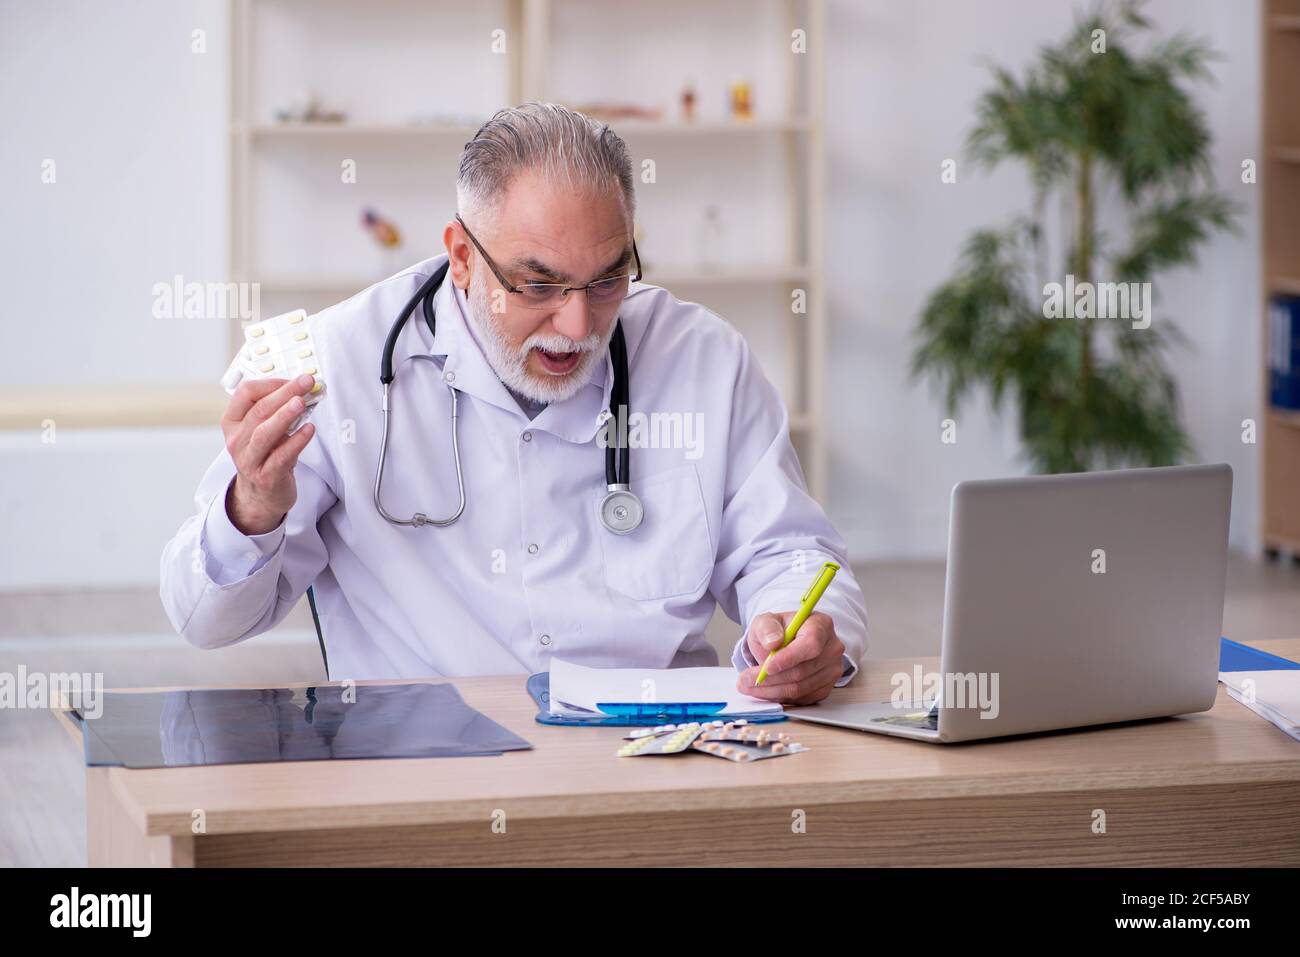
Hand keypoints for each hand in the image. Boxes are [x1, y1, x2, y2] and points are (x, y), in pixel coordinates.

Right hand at [221, 375, 316, 534]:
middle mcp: (236, 440)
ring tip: (302, 402)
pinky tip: (309, 429)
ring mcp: (249, 459)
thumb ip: (276, 412)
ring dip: (285, 415)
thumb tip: (303, 390)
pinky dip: (297, 441)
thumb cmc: (265, 456)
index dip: (271, 383)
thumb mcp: (262, 431)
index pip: (245, 393)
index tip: (293, 380)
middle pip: (259, 410)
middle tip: (305, 382)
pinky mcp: (266, 476)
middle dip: (284, 393)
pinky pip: (282, 455)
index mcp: (232, 422)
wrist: (261, 496)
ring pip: (265, 433)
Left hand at [737, 611, 844, 704]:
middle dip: (771, 678)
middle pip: (803, 670)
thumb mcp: (765, 622)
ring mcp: (831, 669)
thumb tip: (772, 642)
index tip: (767, 667)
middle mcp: (832, 648)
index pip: (811, 644)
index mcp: (821, 625)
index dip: (789, 658)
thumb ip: (767, 627)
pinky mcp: (826, 687)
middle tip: (746, 680)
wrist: (784, 644)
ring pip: (800, 687)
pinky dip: (780, 697)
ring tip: (750, 686)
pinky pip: (802, 698)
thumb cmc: (778, 631)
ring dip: (771, 691)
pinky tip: (765, 691)